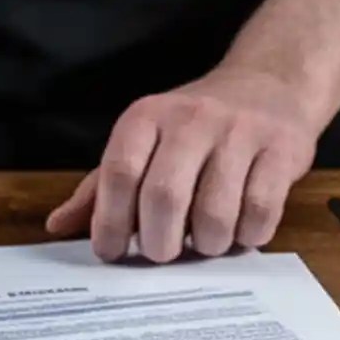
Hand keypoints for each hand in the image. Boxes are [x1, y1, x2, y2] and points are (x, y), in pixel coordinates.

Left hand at [45, 0, 339, 263]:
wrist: (269, 85)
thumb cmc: (192, 130)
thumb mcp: (142, 145)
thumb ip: (101, 188)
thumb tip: (57, 226)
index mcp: (146, 118)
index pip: (119, 174)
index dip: (110, 222)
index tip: (111, 252)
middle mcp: (190, 119)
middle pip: (164, 197)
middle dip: (159, 243)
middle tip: (162, 254)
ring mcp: (239, 132)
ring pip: (215, 212)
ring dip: (207, 244)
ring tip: (205, 242)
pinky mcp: (281, 149)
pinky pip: (260, 211)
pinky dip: (247, 235)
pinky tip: (240, 231)